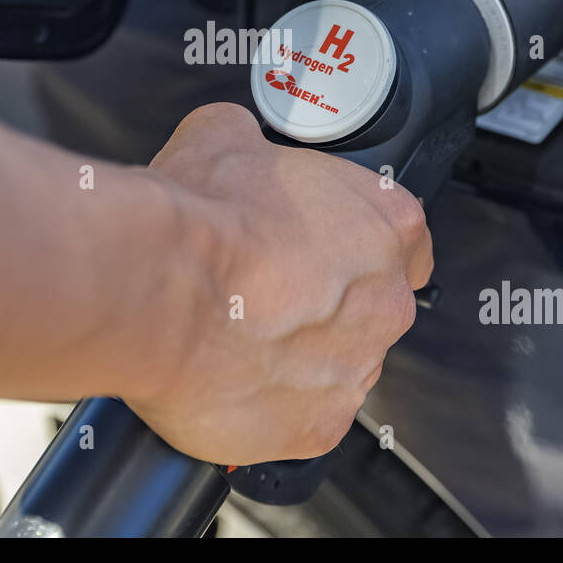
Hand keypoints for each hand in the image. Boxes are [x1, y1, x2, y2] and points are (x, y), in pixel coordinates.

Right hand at [128, 102, 431, 465]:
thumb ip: (252, 141)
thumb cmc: (198, 216)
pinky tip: (229, 377)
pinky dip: (270, 405)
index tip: (320, 252)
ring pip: (335, 365)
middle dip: (323, 304)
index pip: (404, 240)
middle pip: (370, 308)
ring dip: (297, 355)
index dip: (356, 243)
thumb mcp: (222, 135)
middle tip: (263, 292)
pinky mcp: (319, 426)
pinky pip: (302, 417)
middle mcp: (387, 300)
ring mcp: (357, 368)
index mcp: (385, 222)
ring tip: (235, 335)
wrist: (157, 288)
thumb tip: (238, 140)